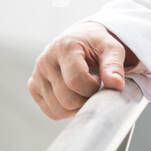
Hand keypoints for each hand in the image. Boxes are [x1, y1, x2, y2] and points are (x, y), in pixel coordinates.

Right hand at [28, 21, 144, 119]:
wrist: (79, 38)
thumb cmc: (97, 44)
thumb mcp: (111, 47)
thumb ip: (114, 65)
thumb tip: (116, 85)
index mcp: (64, 48)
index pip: (76, 81)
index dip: (93, 87)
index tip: (100, 79)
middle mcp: (45, 61)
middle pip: (67, 99)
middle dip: (86, 98)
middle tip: (95, 86)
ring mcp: (37, 75)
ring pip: (58, 109)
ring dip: (78, 106)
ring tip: (86, 89)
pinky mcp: (33, 87)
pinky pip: (51, 112)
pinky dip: (67, 110)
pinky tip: (76, 95)